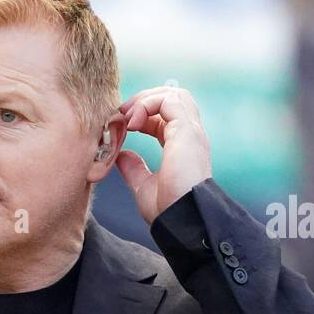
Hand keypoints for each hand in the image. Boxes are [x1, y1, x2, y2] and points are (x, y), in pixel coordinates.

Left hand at [114, 86, 212, 224]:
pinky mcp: (187, 131)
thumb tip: (121, 156)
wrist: (183, 218)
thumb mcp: (144, 186)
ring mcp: (191, 131)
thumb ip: (134, 169)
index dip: (142, 115)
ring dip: (146, 99)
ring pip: (173, 95)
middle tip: (122, 114)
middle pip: (171, 98)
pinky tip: (134, 121)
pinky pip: (169, 101)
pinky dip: (148, 104)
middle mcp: (190, 135)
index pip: (165, 116)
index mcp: (182, 146)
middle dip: (143, 100)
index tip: (123, 126)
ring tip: (129, 117)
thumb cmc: (168, 209)